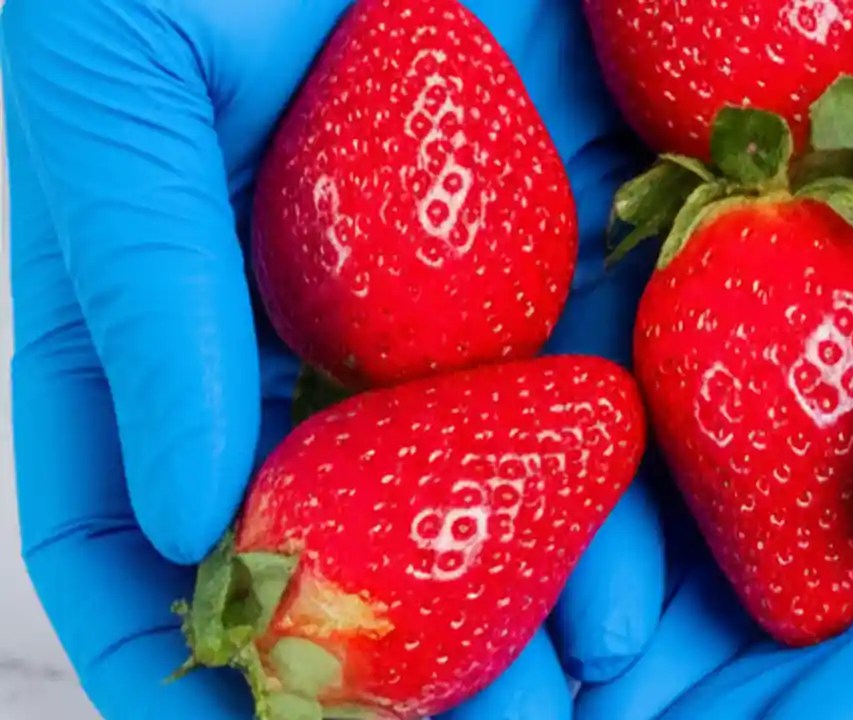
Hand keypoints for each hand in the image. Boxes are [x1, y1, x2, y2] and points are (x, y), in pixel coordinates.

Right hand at [1, 0, 660, 716]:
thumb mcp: (124, 87)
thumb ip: (138, 291)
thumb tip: (183, 518)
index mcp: (173, 322)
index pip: (135, 528)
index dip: (168, 651)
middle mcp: (309, 342)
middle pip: (330, 548)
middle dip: (381, 669)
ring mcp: (438, 314)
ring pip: (464, 504)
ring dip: (502, 618)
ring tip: (555, 707)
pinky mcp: (555, 262)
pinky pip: (579, 403)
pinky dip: (597, 502)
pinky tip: (629, 584)